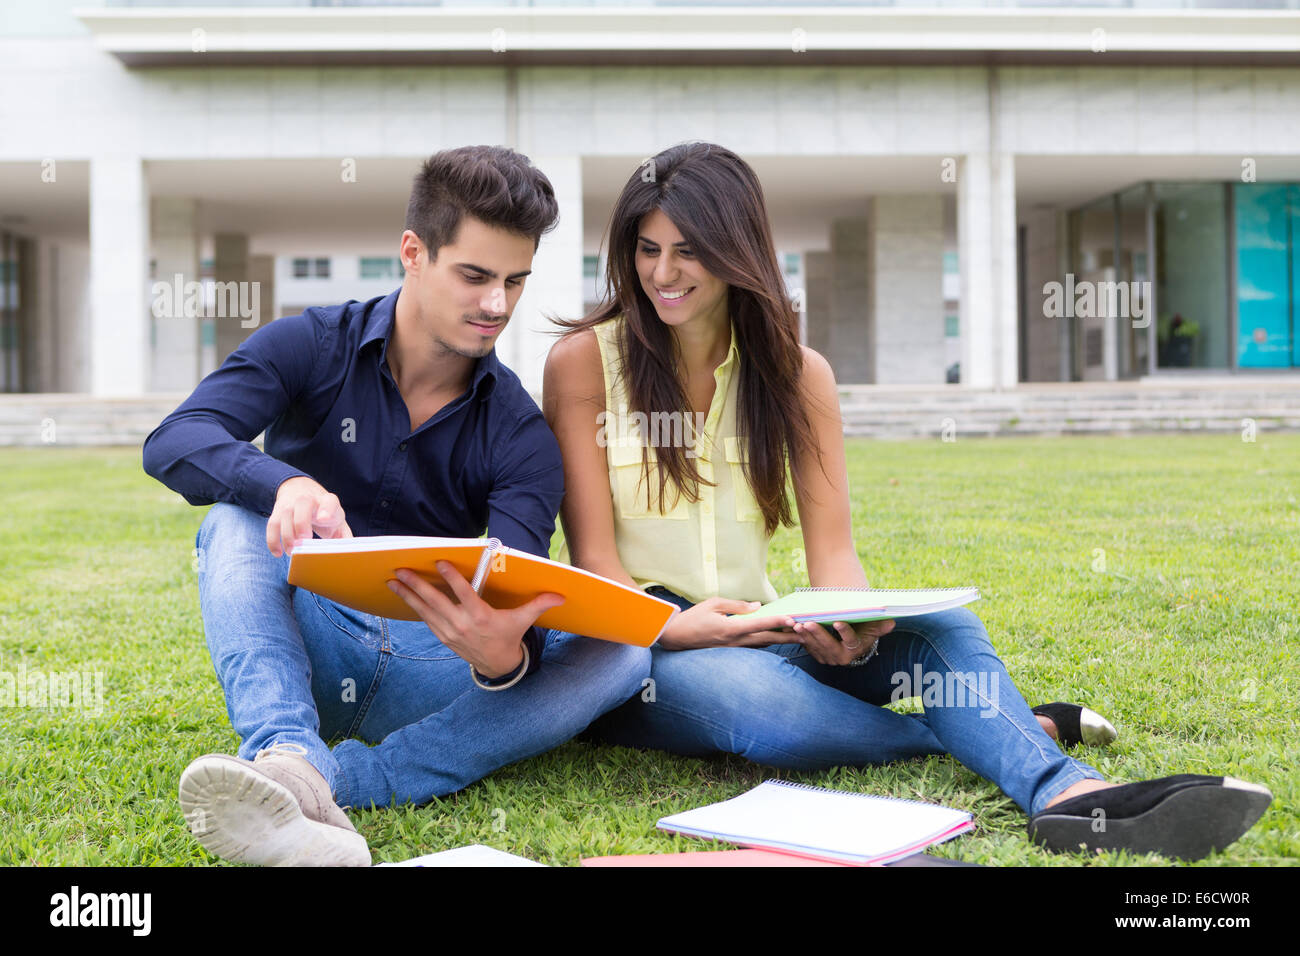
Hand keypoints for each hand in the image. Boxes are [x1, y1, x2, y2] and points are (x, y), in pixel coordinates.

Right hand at [267, 475, 352, 555]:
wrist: (300, 489)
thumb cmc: (324, 511)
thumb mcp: (337, 519)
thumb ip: (344, 536)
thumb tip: (350, 555)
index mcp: (327, 501)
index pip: (329, 501)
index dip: (327, 510)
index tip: (323, 520)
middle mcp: (308, 499)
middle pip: (303, 503)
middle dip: (301, 522)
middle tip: (303, 540)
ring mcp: (291, 504)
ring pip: (285, 515)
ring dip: (287, 535)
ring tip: (293, 552)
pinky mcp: (277, 512)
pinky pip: (272, 525)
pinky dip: (273, 540)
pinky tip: (278, 553)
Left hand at [387, 560, 564, 678]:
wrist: (498, 665)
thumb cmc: (509, 636)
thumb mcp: (524, 620)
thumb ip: (539, 604)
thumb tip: (561, 595)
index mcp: (481, 617)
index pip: (463, 593)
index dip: (450, 578)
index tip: (438, 563)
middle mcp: (462, 624)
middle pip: (436, 601)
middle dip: (416, 585)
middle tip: (400, 570)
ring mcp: (449, 632)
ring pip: (425, 610)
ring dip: (408, 595)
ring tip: (393, 581)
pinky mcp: (443, 636)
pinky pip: (426, 618)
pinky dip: (413, 606)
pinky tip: (403, 595)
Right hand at [657, 597, 794, 651]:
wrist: (676, 638)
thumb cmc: (693, 618)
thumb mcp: (714, 604)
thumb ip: (737, 605)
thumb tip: (758, 606)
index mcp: (730, 629)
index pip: (760, 624)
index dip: (778, 622)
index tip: (794, 620)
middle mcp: (735, 642)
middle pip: (767, 639)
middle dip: (789, 637)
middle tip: (808, 633)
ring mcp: (734, 649)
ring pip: (763, 644)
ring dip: (781, 640)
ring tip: (798, 636)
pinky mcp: (731, 651)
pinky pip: (754, 646)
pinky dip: (767, 642)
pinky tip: (777, 638)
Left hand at [793, 619, 894, 665]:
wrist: (852, 640)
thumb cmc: (862, 630)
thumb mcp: (871, 628)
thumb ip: (879, 626)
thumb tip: (891, 622)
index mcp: (855, 649)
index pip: (850, 640)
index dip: (844, 632)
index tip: (838, 622)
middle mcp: (841, 657)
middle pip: (829, 645)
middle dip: (818, 634)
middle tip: (808, 623)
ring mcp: (828, 658)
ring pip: (816, 647)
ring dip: (806, 636)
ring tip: (798, 624)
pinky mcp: (818, 655)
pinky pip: (808, 648)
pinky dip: (801, 639)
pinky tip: (794, 629)